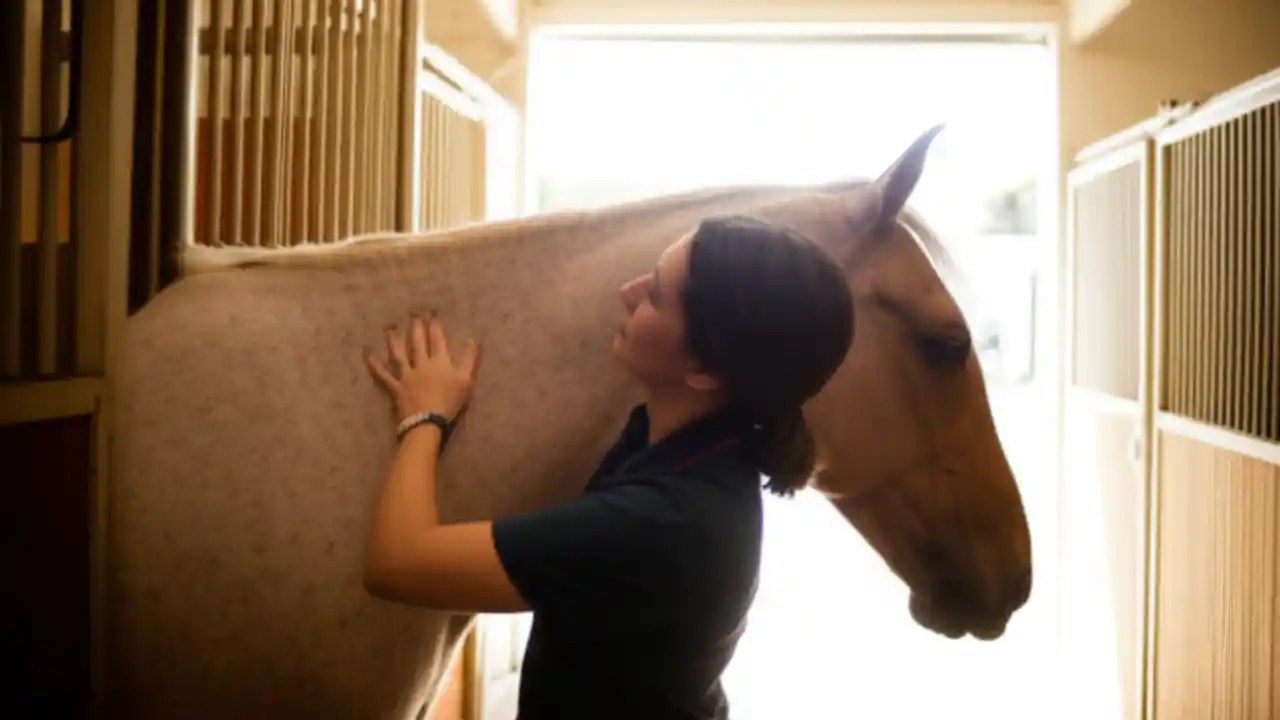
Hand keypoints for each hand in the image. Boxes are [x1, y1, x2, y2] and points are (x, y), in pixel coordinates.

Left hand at [364, 313, 481, 422]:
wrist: (428, 422)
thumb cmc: (450, 402)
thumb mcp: (466, 381)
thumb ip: (469, 360)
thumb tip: (471, 339)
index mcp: (439, 362)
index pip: (437, 339)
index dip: (435, 325)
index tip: (432, 312)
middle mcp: (421, 364)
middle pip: (417, 342)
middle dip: (416, 326)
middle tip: (412, 313)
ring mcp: (406, 375)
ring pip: (398, 353)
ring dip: (394, 339)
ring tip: (390, 327)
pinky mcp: (395, 387)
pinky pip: (382, 374)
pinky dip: (374, 364)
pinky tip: (366, 353)